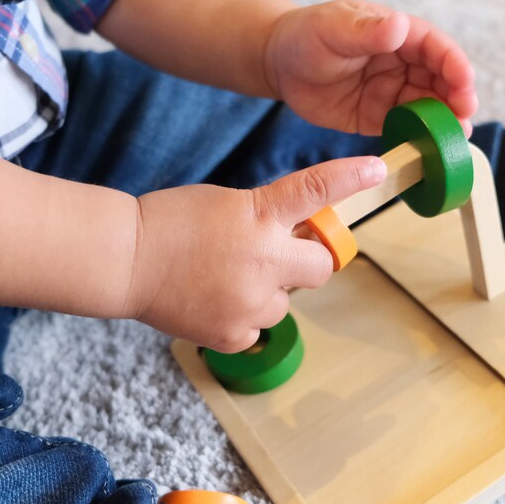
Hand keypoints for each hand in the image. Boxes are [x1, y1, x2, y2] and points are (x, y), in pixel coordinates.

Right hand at [123, 156, 385, 352]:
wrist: (126, 261)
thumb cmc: (170, 222)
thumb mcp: (226, 203)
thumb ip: (265, 216)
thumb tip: (293, 234)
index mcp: (259, 216)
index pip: (314, 191)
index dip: (350, 178)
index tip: (377, 169)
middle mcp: (264, 260)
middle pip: (321, 268)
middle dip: (306, 262)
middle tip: (274, 256)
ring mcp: (251, 302)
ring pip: (284, 303)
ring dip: (268, 292)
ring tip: (226, 280)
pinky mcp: (233, 334)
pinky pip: (256, 329)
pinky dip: (242, 318)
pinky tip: (214, 301)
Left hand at [264, 0, 477, 136]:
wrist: (279, 64)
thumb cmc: (306, 35)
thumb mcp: (333, 28)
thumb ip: (365, 31)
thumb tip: (398, 27)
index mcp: (397, 34)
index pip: (435, 47)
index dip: (453, 64)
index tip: (464, 82)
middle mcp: (401, 63)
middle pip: (439, 80)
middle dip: (456, 98)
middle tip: (464, 118)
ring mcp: (391, 91)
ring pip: (426, 107)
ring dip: (443, 122)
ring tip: (454, 138)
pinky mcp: (377, 117)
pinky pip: (403, 129)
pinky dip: (418, 139)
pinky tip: (428, 152)